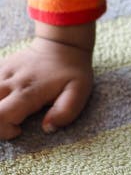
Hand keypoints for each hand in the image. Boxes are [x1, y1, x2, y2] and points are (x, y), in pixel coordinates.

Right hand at [0, 22, 94, 139]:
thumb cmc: (72, 70)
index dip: (3, 131)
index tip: (18, 129)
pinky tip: (4, 98)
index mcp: (27, 92)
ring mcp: (0, 73)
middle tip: (11, 121)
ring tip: (7, 110)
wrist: (62, 43)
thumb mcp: (79, 91)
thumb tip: (48, 128)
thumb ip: (66, 112)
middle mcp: (9, 83)